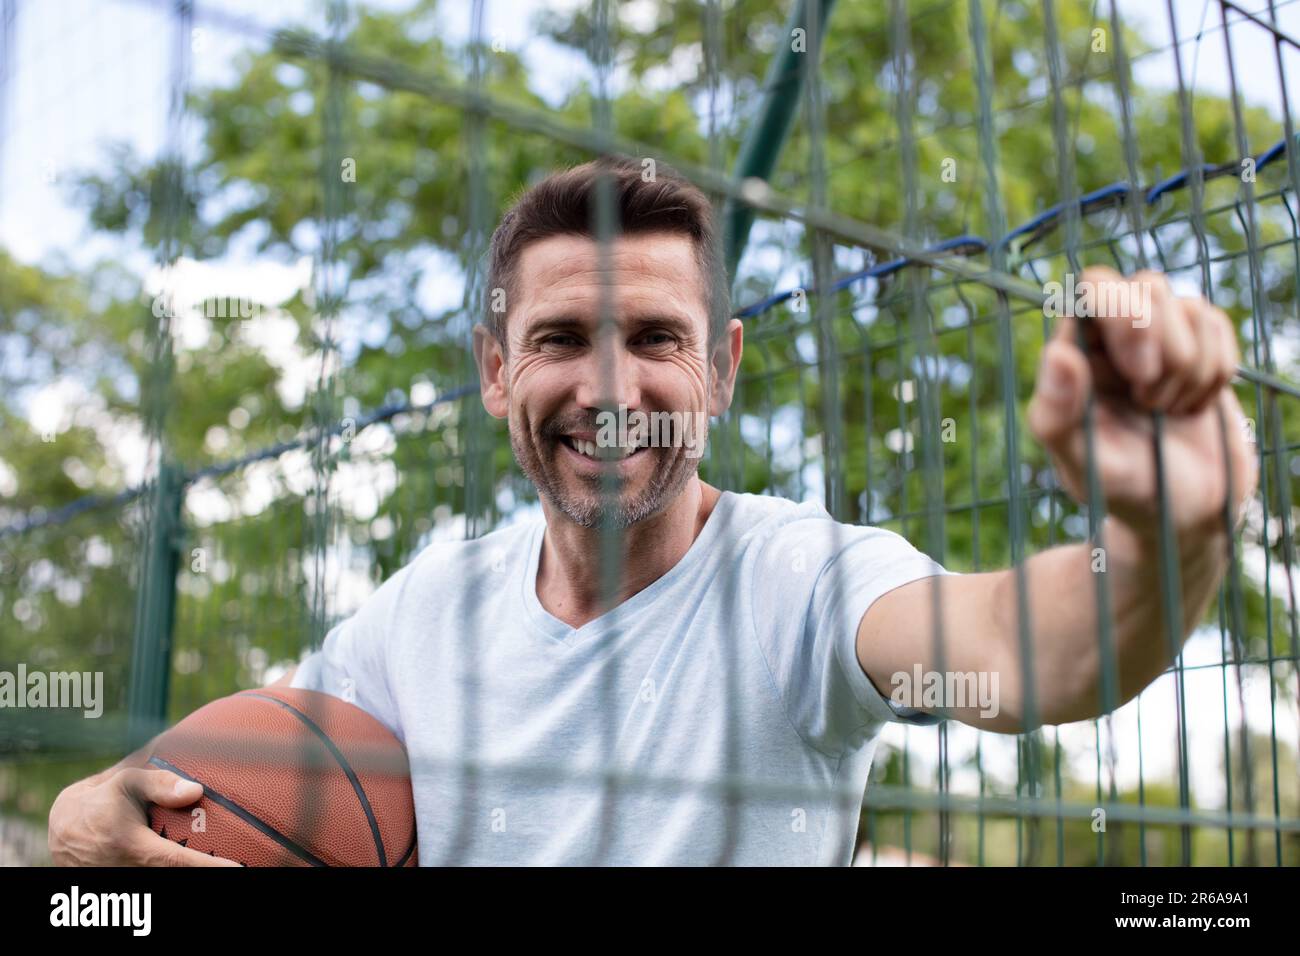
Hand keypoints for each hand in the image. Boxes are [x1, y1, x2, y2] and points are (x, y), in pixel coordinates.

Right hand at [48, 767, 240, 865]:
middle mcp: (130, 871)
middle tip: (248, 864)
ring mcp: (127, 882)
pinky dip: (182, 870)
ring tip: (231, 864)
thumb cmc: (102, 800)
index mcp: (132, 848)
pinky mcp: (126, 889)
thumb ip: (159, 785)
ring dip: (197, 870)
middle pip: (178, 876)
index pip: (177, 863)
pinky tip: (207, 862)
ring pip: (167, 879)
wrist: (65, 829)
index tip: (238, 868)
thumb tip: (196, 791)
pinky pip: (157, 876)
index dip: (209, 868)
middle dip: (208, 871)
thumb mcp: (125, 784)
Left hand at [1027, 265, 1257, 540]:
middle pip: (1145, 285)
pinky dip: (1216, 368)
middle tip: (1152, 399)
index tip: (1138, 374)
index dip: (1122, 314)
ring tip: (1167, 410)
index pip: (1092, 287)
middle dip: (1161, 339)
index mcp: (1075, 353)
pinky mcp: (1200, 349)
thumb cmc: (1121, 489)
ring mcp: (1159, 339)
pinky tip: (1195, 405)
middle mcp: (1112, 337)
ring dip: (1188, 364)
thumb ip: (1059, 416)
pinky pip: (1217, 324)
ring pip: (1186, 304)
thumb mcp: (1082, 464)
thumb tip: (1058, 354)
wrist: (1183, 514)